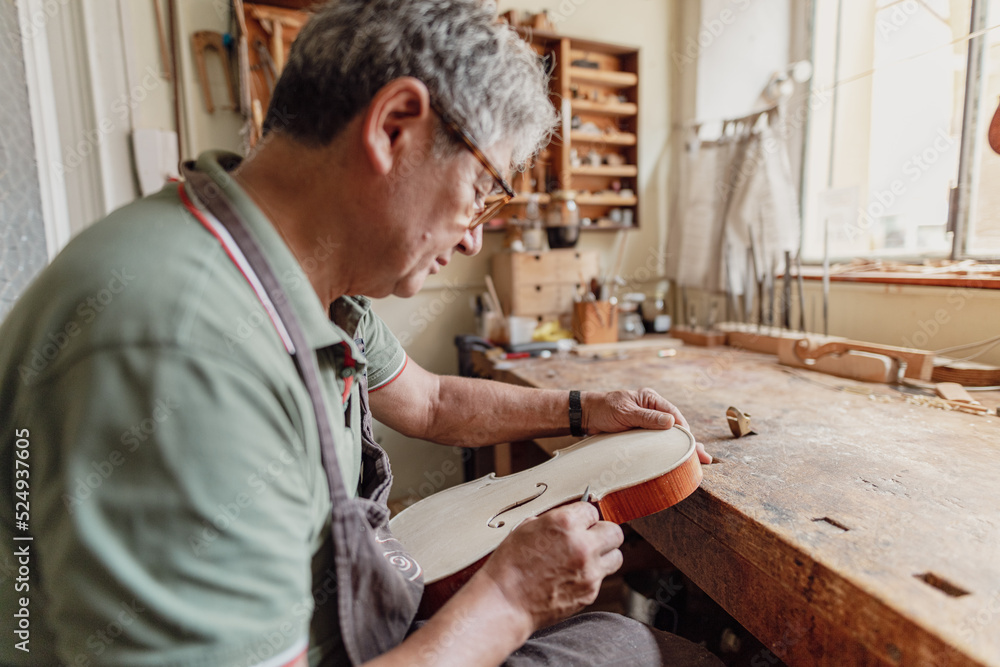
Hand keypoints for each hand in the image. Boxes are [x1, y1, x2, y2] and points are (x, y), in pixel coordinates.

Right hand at [478, 502, 622, 631]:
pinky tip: (572, 577)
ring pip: (616, 556)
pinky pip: (602, 578)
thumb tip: (570, 519)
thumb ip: (554, 521)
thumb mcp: (527, 528)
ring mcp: (589, 571)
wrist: (505, 601)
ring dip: (604, 555)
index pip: (592, 511)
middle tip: (590, 538)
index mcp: (565, 523)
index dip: (583, 518)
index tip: (578, 523)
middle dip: (602, 533)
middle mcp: (583, 545)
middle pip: (614, 532)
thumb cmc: (510, 565)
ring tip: (586, 558)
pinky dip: (591, 576)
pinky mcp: (590, 592)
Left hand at [581, 389, 712, 462]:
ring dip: (681, 447)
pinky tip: (677, 458)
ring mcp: (648, 422)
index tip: (692, 446)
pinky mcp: (641, 432)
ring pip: (669, 436)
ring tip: (697, 461)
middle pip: (676, 427)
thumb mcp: (625, 412)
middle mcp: (652, 409)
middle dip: (689, 442)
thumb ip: (647, 418)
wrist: (586, 415)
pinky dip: (669, 449)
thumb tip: (672, 423)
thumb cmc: (604, 409)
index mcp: (650, 399)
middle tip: (704, 457)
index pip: (674, 415)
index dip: (684, 432)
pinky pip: (658, 441)